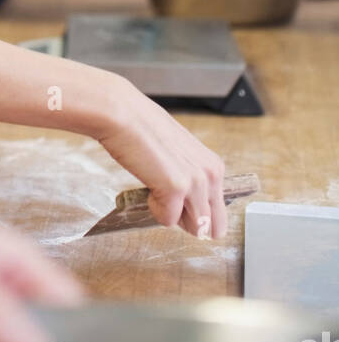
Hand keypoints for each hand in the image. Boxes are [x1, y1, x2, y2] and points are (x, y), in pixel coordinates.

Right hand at [94, 77, 226, 238]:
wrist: (122, 114)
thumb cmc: (143, 129)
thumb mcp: (179, 153)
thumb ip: (189, 176)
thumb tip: (187, 203)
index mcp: (214, 166)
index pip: (218, 212)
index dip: (195, 213)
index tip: (178, 205)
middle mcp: (211, 175)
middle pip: (211, 226)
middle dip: (188, 222)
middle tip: (165, 201)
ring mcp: (196, 183)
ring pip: (195, 227)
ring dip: (172, 215)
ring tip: (156, 188)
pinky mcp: (176, 189)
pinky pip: (168, 220)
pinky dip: (154, 209)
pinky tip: (147, 184)